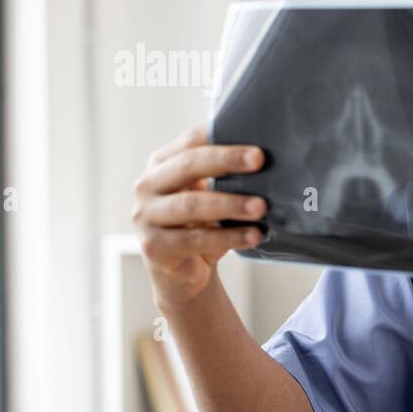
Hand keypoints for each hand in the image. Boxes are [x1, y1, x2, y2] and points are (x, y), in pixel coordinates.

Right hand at [132, 125, 266, 307]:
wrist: (185, 271)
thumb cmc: (202, 224)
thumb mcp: (211, 194)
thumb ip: (225, 175)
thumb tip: (267, 160)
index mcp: (162, 163)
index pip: (190, 142)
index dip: (221, 140)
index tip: (253, 143)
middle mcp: (147, 185)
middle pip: (188, 165)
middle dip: (226, 161)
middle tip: (259, 161)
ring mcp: (145, 216)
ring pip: (191, 205)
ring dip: (230, 204)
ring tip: (261, 207)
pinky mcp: (153, 246)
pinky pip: (194, 240)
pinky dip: (227, 237)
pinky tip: (252, 236)